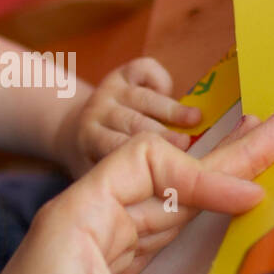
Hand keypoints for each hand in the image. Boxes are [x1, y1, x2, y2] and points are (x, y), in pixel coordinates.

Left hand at [0, 107, 273, 273]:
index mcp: (78, 217)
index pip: (150, 166)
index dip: (204, 176)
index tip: (252, 200)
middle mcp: (87, 225)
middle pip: (165, 180)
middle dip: (225, 159)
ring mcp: (95, 252)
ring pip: (165, 212)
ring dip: (214, 192)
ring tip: (266, 161)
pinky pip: (156, 245)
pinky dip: (194, 231)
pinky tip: (222, 220)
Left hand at [58, 57, 202, 176]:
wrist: (77, 131)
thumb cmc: (100, 164)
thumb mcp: (104, 179)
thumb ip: (129, 188)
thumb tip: (170, 203)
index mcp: (90, 141)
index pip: (114, 147)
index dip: (142, 156)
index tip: (170, 165)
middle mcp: (98, 114)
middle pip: (132, 122)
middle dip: (161, 133)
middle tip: (187, 144)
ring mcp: (110, 91)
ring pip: (141, 97)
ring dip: (170, 109)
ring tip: (196, 119)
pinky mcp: (123, 73)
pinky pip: (143, 69)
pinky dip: (159, 77)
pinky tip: (172, 92)